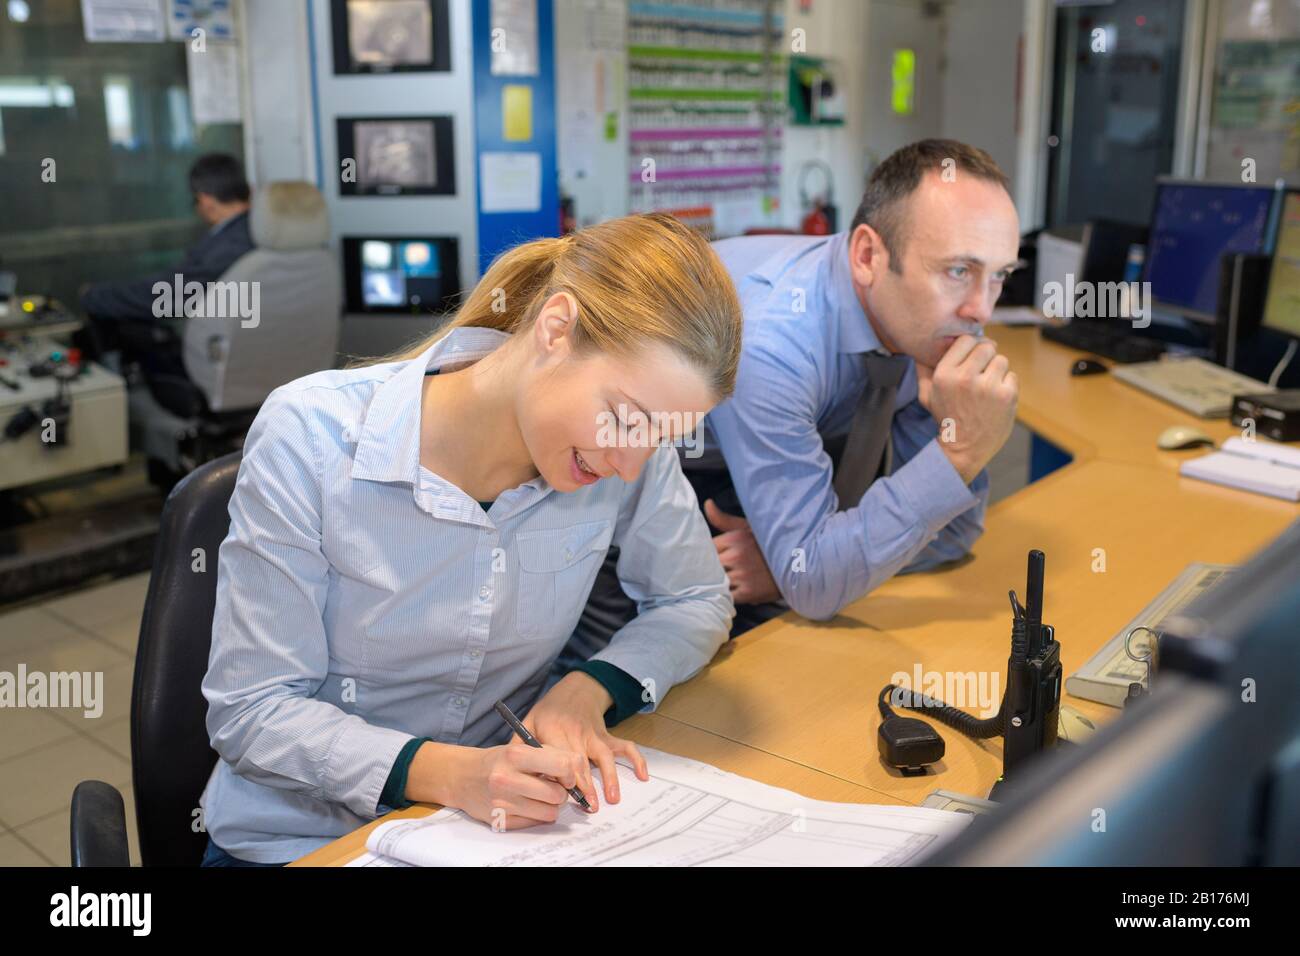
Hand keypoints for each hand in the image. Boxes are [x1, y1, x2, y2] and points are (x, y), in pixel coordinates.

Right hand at [410, 739, 590, 829]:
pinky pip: (535, 823)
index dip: (570, 772)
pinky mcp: (500, 820)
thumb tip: (577, 773)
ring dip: (550, 806)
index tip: (566, 775)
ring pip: (550, 813)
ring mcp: (502, 802)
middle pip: (557, 794)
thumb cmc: (498, 760)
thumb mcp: (521, 748)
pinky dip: (536, 815)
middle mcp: (507, 779)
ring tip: (539, 796)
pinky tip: (525, 804)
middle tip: (552, 787)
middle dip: (561, 792)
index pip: (561, 765)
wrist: (463, 776)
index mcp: (515, 754)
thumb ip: (550, 756)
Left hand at [522, 672, 649, 808]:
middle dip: (585, 786)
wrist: (575, 690)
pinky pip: (625, 747)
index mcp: (554, 730)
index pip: (558, 758)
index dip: (560, 777)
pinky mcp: (607, 737)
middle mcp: (576, 733)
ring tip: (611, 798)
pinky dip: (636, 759)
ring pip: (605, 756)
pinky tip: (642, 775)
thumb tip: (512, 772)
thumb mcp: (529, 721)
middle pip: (582, 761)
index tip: (561, 797)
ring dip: (610, 777)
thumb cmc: (549, 711)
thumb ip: (519, 745)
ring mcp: (594, 735)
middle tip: (588, 808)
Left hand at [704, 499, 780, 604]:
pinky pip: (727, 596)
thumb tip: (707, 503)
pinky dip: (727, 595)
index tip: (709, 556)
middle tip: (713, 570)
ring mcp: (742, 575)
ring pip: (717, 581)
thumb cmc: (767, 544)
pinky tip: (731, 591)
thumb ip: (723, 519)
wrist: (797, 563)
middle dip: (710, 568)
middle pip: (710, 565)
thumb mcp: (747, 527)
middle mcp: (736, 556)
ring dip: (717, 583)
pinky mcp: (748, 592)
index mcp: (734, 538)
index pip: (707, 547)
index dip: (706, 553)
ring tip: (722, 582)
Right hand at [915, 335, 1017, 483]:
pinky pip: (1012, 376)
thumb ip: (924, 369)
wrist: (963, 449)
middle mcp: (965, 378)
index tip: (974, 354)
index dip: (973, 345)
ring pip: (1001, 360)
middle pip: (986, 347)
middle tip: (983, 371)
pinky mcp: (1006, 395)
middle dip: (986, 357)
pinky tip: (996, 398)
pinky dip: (1007, 385)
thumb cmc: (946, 418)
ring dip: (997, 371)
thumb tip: (921, 348)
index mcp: (944, 374)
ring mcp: (988, 387)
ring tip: (988, 387)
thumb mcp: (926, 395)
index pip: (966, 339)